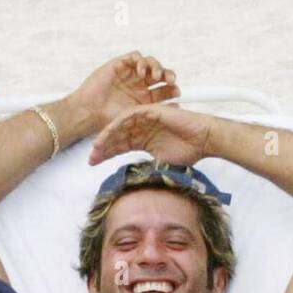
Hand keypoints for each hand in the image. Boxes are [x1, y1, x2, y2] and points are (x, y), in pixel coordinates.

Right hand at [71, 52, 179, 134]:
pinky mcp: (120, 65)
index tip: (177, 93)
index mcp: (145, 98)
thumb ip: (155, 112)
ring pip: (150, 63)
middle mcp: (139, 85)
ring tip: (155, 77)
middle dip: (168, 76)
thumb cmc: (108, 120)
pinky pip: (135, 57)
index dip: (172, 89)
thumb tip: (179, 109)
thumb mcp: (136, 118)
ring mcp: (130, 74)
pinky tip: (141, 72)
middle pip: (160, 75)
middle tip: (171, 81)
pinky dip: (141, 61)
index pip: (164, 90)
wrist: (89, 113)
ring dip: (156, 67)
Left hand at [88, 103, 211, 167]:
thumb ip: (146, 169)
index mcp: (142, 141)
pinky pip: (129, 116)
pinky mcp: (149, 111)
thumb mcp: (161, 164)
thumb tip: (134, 181)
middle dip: (102, 147)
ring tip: (96, 147)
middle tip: (90, 158)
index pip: (120, 147)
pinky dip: (117, 124)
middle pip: (116, 136)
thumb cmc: (187, 152)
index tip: (93, 163)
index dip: (106, 154)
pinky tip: (107, 133)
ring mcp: (144, 119)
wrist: (202, 139)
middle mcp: (140, 129)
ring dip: (107, 136)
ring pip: (120, 126)